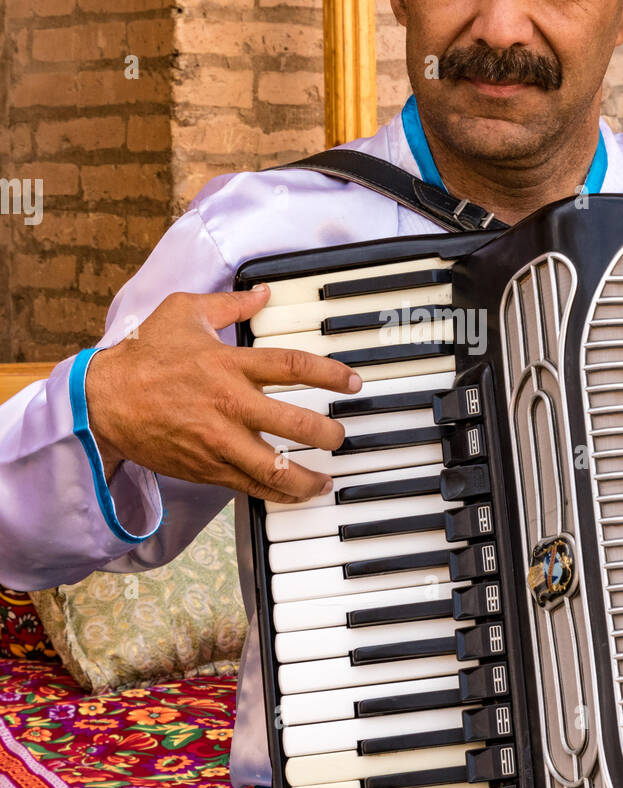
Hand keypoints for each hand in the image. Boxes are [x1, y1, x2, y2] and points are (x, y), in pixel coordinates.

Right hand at [85, 285, 360, 503]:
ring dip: (307, 479)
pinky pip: (249, 487)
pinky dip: (275, 494)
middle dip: (327, 434)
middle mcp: (229, 404)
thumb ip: (229, 304)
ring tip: (325, 482)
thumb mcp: (183, 312)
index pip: (293, 366)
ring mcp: (218, 441)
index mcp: (229, 364)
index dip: (330, 373)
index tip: (353, 382)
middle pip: (294, 423)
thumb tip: (263, 292)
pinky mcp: (206, 467)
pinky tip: (293, 494)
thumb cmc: (143, 355)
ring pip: (275, 468)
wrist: (104, 401)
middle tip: (341, 437)